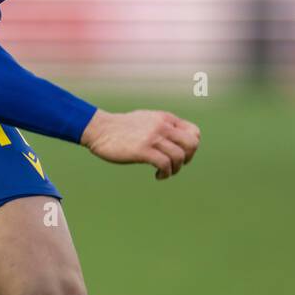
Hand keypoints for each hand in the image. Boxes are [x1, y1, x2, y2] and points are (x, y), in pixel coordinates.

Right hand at [80, 109, 200, 179]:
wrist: (100, 129)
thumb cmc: (120, 127)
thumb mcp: (146, 120)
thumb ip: (162, 126)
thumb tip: (175, 138)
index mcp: (165, 118)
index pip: (194, 132)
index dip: (191, 147)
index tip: (180, 155)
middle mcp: (162, 126)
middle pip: (191, 144)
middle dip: (188, 158)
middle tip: (176, 165)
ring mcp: (153, 137)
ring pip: (179, 156)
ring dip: (175, 169)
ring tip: (165, 172)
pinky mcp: (142, 150)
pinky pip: (165, 164)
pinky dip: (166, 173)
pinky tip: (157, 176)